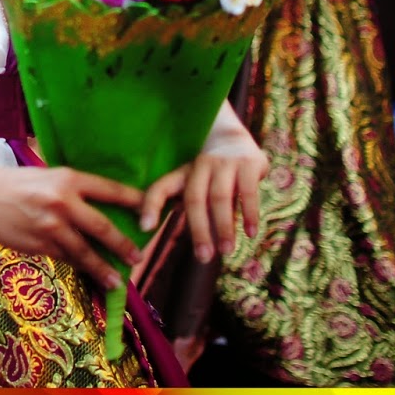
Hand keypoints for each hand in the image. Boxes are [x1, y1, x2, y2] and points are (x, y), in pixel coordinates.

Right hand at [0, 163, 145, 288]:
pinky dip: (76, 266)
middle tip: (138, 257)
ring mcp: (49, 226)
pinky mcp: (37, 245)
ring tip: (117, 282)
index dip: (136, 203)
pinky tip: (86, 273)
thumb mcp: (47, 176)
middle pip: (103, 228)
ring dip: (103, 269)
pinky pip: (63, 258)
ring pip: (84, 252)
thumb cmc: (16, 182)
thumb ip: (73, 191)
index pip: (112, 191)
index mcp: (68, 179)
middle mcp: (62, 202)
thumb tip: (104, 210)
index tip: (152, 217)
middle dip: (124, 246)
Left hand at [138, 115, 267, 262]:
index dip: (150, 206)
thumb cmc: (208, 172)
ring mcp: (224, 163)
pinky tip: (250, 233)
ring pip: (220, 197)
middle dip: (199, 230)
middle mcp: (200, 166)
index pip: (161, 188)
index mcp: (182, 173)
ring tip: (227, 251)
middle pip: (194, 200)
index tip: (144, 228)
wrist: (234, 137)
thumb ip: (187, 208)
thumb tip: (171, 238)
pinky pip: (248, 192)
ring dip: (224, 226)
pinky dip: (249, 214)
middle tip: (203, 258)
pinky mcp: (248, 164)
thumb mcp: (194, 183)